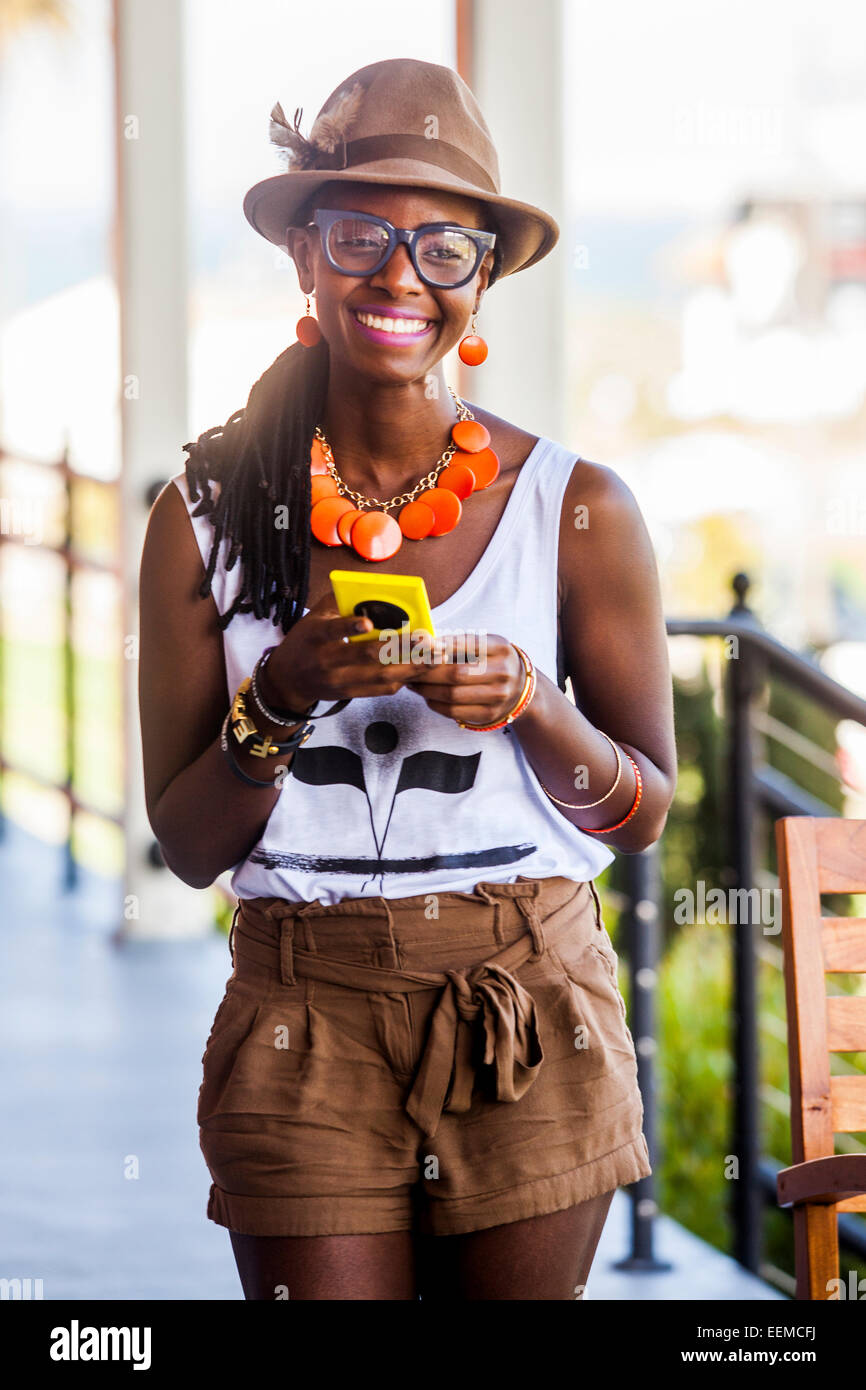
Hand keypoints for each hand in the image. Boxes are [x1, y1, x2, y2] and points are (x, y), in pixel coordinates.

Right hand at [260, 591, 429, 710]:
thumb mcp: (314, 617)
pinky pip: (380, 689)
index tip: (368, 622)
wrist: (287, 680)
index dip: (350, 627)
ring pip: (380, 676)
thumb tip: (373, 589)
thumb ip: (340, 602)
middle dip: (400, 647)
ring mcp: (339, 681)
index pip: (332, 631)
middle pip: (366, 656)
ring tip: (433, 657)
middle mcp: (327, 661)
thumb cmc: (306, 641)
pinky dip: (402, 679)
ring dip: (410, 667)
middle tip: (426, 639)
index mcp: (316, 636)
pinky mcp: (350, 694)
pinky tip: (419, 669)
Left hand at [404, 632, 525, 726]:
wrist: (519, 687)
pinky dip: (435, 704)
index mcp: (501, 648)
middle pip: (456, 673)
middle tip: (408, 669)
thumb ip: (459, 642)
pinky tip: (426, 696)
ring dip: (426, 689)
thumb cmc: (492, 660)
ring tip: (412, 682)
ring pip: (452, 694)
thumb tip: (422, 641)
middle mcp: (503, 672)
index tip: (418, 645)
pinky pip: (454, 711)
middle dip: (426, 672)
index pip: (467, 644)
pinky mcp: (489, 714)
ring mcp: (498, 695)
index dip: (440, 645)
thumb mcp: (485, 645)